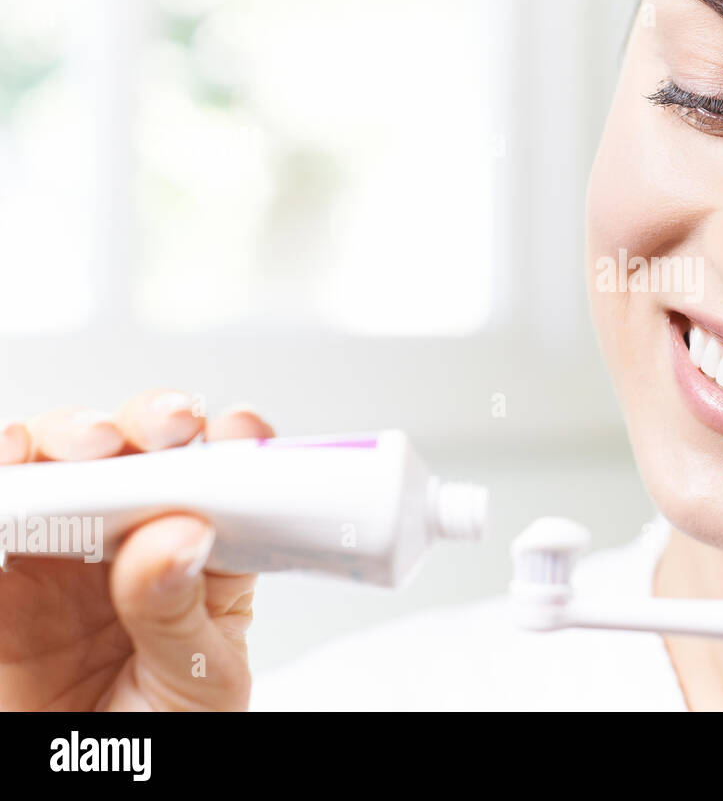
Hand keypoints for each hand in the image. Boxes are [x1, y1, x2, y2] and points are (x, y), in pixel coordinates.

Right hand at [0, 390, 272, 710]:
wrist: (86, 793)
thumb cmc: (163, 734)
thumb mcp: (197, 682)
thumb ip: (181, 611)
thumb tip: (176, 534)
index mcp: (204, 552)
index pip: (226, 477)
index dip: (233, 442)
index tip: (238, 431)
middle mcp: (133, 536)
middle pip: (139, 450)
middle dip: (148, 421)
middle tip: (162, 427)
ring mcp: (63, 552)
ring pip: (59, 463)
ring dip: (66, 436)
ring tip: (87, 446)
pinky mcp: (3, 577)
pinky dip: (1, 483)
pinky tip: (12, 478)